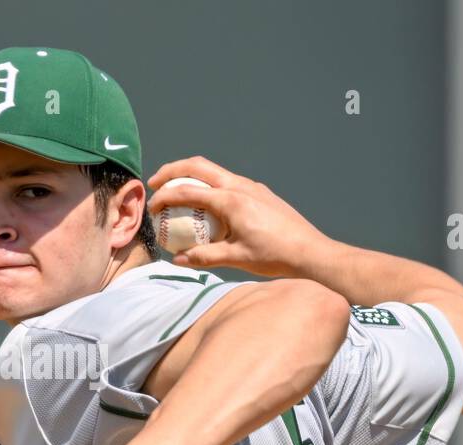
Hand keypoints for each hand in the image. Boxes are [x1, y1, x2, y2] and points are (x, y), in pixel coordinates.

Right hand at [146, 156, 330, 277]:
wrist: (311, 251)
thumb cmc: (275, 255)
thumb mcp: (236, 258)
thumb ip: (204, 256)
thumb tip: (177, 259)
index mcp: (231, 201)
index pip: (188, 191)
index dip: (164, 197)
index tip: (151, 208)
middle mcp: (240, 187)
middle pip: (197, 166)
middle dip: (172, 171)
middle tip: (155, 184)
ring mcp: (251, 187)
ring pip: (214, 170)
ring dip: (191, 176)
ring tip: (177, 193)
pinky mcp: (259, 193)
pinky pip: (228, 181)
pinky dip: (210, 186)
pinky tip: (208, 206)